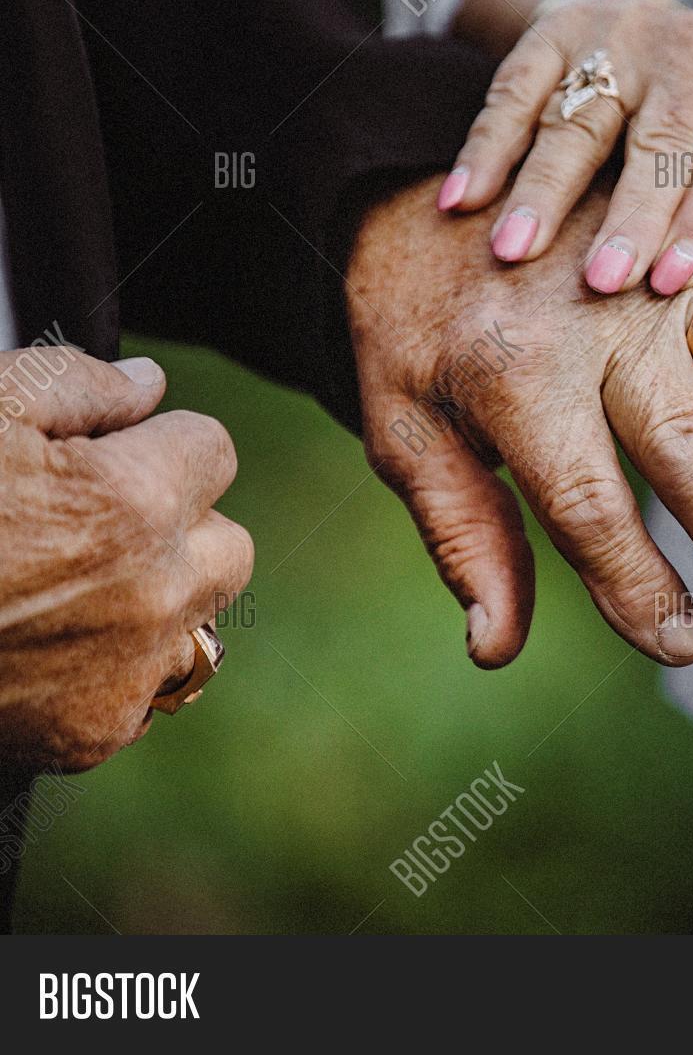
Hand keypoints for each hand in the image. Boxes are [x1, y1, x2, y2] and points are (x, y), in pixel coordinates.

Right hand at [0, 350, 252, 769]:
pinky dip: (109, 672)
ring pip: (197, 624)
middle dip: (179, 525)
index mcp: (131, 505)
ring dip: (156, 602)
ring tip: (65, 588)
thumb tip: (146, 385)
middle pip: (227, 545)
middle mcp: (152, 596)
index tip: (109, 451)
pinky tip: (38, 648)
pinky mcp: (88, 735)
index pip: (212, 451)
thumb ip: (74, 383)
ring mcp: (125, 675)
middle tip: (93, 521)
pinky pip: (142, 692)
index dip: (157, 442)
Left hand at [347, 180, 692, 667]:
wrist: (408, 192)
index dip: (636, 587)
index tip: (684, 649)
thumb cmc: (413, 331)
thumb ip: (463, 536)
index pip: (587, 507)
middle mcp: (594, 321)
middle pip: (680, 437)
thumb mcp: (406, 432)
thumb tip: (498, 649)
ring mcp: (654, 260)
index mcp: (515, 380)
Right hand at [435, 0, 692, 295]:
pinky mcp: (552, 33)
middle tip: (601, 282)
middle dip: (631, 217)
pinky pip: (512, 95)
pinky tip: (462, 201)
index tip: (670, 283)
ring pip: (579, 121)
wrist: (641, 24)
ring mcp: (619, 39)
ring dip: (543, 192)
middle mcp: (690, 55)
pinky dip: (485, 151)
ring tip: (516, 252)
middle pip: (661, 142)